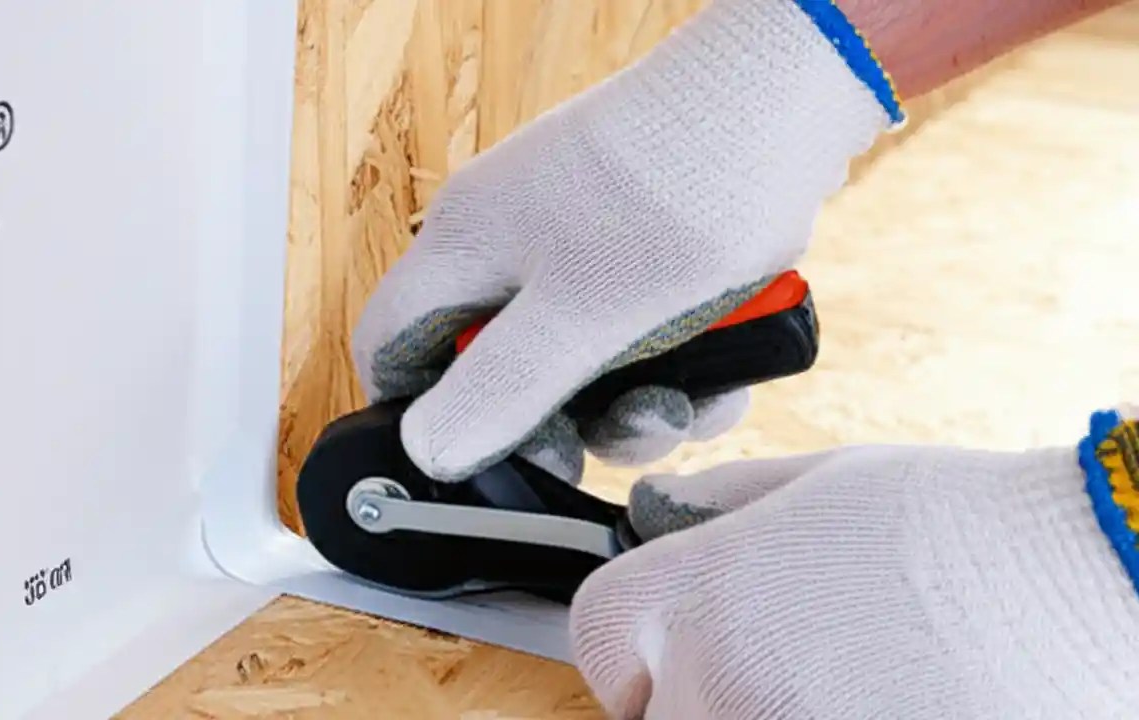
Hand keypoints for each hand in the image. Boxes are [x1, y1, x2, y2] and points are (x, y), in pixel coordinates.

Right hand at [351, 0, 894, 483]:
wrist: (789, 101)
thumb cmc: (679, 188)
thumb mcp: (583, 313)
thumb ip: (500, 388)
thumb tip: (427, 451)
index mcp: (466, 245)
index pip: (391, 345)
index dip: (417, 415)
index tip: (477, 463)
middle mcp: (512, 245)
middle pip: (496, 372)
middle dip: (558, 424)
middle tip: (601, 442)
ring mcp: (578, 248)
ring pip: (577, 368)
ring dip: (632, 407)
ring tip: (686, 405)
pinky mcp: (638, 255)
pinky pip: (635, 341)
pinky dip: (676, 373)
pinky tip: (722, 378)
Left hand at [569, 408, 1138, 717]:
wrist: (1087, 593)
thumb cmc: (963, 530)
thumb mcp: (821, 481)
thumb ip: (718, 503)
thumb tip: (661, 511)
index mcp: (700, 593)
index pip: (595, 639)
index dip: (628, 649)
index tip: (664, 653)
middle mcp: (719, 680)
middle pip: (651, 719)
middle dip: (693, 698)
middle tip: (768, 673)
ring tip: (828, 690)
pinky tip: (869, 706)